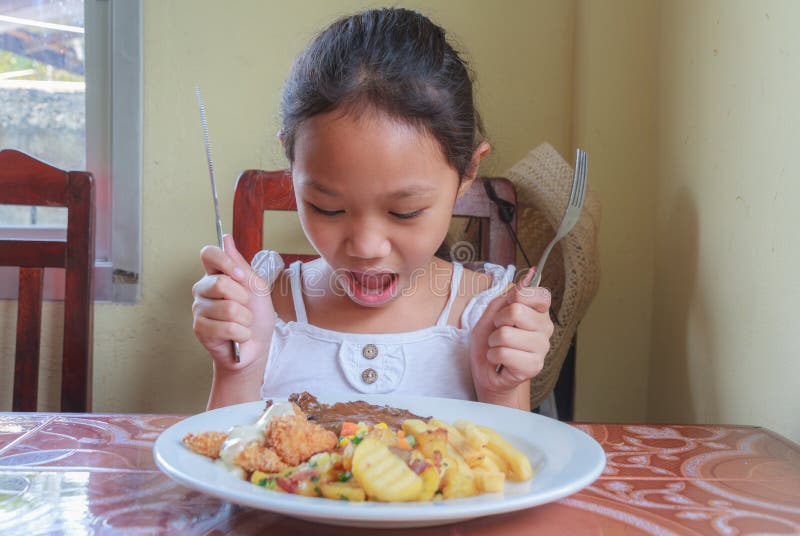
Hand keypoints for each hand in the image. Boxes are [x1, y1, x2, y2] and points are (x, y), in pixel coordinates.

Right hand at [192, 234, 275, 372]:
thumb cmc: (256, 315)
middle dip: (243, 298)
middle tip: (245, 307)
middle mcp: (202, 289)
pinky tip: (239, 335)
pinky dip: (242, 333)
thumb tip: (226, 238)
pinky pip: (228, 327)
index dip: (225, 262)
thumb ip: (241, 265)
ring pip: (228, 308)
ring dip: (245, 319)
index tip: (240, 276)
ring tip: (243, 323)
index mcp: (216, 274)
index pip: (208, 254)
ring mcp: (199, 308)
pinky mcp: (199, 328)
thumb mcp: (256, 287)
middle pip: (220, 283)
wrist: (256, 345)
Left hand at [469, 268, 553, 408]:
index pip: (540, 294)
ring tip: (498, 346)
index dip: (518, 298)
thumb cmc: (490, 340)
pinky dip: (494, 355)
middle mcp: (545, 329)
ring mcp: (542, 348)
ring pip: (507, 334)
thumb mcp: (494, 311)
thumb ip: (511, 294)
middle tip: (499, 331)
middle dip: (498, 322)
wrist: (486, 370)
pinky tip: (499, 360)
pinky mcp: (534, 366)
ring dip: (494, 341)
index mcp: (539, 312)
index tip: (507, 309)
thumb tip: (531, 273)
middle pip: (517, 312)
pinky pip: (504, 353)